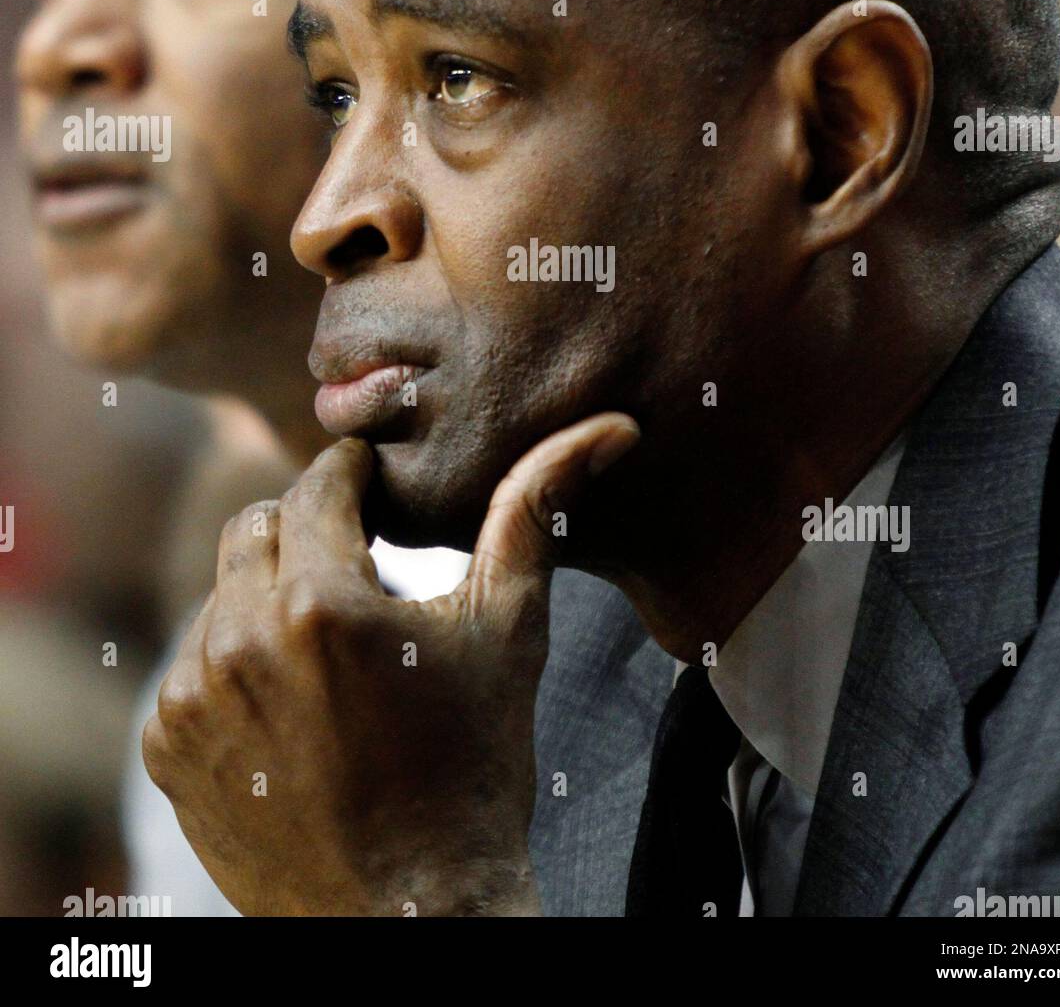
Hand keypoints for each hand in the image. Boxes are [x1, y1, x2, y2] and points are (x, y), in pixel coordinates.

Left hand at [142, 412, 638, 915]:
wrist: (415, 914)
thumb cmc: (475, 766)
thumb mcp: (509, 631)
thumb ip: (535, 511)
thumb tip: (609, 428)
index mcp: (322, 604)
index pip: (317, 485)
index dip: (352, 476)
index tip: (374, 484)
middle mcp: (238, 643)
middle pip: (257, 527)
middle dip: (306, 529)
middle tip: (360, 559)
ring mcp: (192, 699)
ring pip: (221, 592)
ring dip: (270, 596)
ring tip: (335, 643)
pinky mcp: (166, 747)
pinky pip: (194, 662)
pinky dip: (236, 661)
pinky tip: (296, 697)